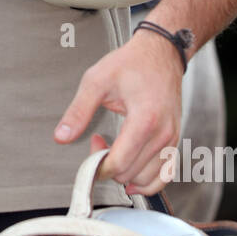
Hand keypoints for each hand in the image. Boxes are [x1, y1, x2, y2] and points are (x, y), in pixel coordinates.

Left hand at [54, 32, 183, 195]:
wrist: (160, 53)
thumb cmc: (131, 63)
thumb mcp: (97, 81)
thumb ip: (78, 111)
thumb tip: (61, 137)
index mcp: (145, 119)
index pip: (120, 162)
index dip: (98, 165)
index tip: (91, 147)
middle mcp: (163, 133)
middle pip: (130, 174)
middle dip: (109, 165)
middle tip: (99, 140)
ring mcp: (172, 139)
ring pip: (146, 180)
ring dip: (125, 173)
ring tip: (115, 148)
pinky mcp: (175, 142)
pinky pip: (165, 175)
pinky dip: (147, 182)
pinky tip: (131, 173)